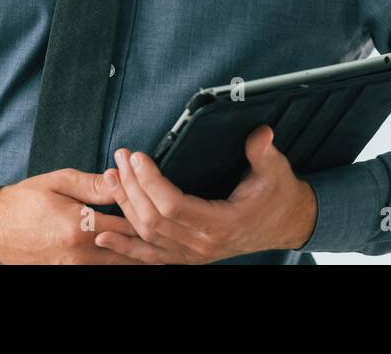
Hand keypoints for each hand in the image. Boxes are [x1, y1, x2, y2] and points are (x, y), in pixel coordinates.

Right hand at [0, 168, 151, 263]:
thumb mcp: (58, 183)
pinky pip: (100, 270)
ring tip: (156, 248)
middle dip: (148, 243)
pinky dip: (115, 262)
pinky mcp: (67, 274)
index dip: (147, 217)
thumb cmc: (23, 203)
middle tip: (169, 235)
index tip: (162, 214)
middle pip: (127, 252)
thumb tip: (120, 179)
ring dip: (135, 256)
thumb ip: (93, 184)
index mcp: (78, 227)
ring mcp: (73, 269)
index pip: (127, 224)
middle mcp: (78, 254)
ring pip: (117, 266)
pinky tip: (127, 255)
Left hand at [95, 124, 317, 263]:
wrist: (286, 223)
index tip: (138, 157)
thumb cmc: (278, 196)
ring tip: (111, 177)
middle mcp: (203, 244)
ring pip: (147, 234)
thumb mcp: (275, 170)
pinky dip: (126, 245)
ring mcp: (193, 254)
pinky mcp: (187, 256)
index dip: (150, 182)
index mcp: (221, 224)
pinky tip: (105, 234)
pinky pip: (150, 255)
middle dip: (132, 187)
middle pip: (153, 218)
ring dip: (125, 206)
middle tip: (120, 158)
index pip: (173, 206)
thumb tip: (260, 134)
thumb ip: (263, 152)